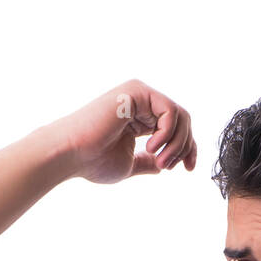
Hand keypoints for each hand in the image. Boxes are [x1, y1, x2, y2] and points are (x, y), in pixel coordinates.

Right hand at [49, 78, 195, 183]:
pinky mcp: (136, 92)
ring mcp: (138, 95)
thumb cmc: (92, 161)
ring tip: (160, 162)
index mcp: (139, 118)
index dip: (188, 148)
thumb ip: (146, 163)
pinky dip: (167, 132)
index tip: (189, 169)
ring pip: (179, 116)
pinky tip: (150, 147)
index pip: (176, 128)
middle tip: (169, 167)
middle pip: (183, 120)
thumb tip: (162, 166)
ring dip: (176, 143)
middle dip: (184, 146)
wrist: (71, 154)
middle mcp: (140, 103)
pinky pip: (169, 110)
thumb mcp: (129, 164)